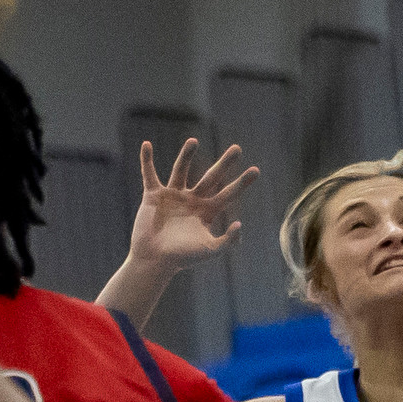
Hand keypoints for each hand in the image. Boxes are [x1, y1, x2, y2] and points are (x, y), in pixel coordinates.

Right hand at [129, 139, 258, 271]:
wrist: (155, 260)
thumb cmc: (183, 258)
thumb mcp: (210, 250)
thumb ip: (227, 241)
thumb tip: (240, 224)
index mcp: (207, 211)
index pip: (228, 194)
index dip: (242, 183)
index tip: (256, 170)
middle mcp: (192, 200)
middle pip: (211, 177)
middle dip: (225, 163)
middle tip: (237, 148)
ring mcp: (173, 196)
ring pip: (181, 170)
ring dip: (186, 155)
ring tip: (194, 141)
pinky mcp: (153, 195)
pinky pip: (149, 174)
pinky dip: (146, 160)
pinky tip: (147, 144)